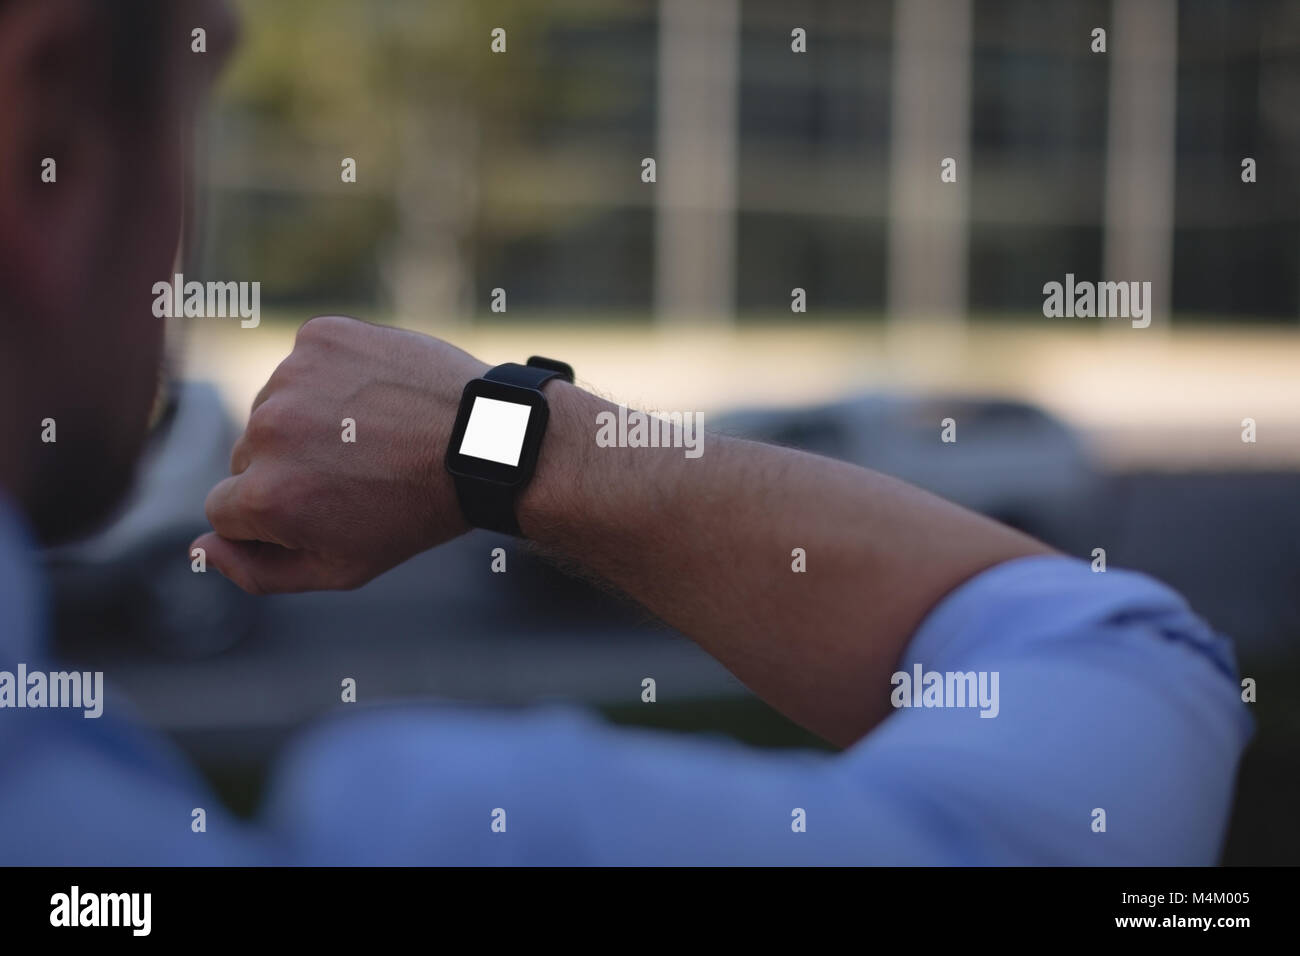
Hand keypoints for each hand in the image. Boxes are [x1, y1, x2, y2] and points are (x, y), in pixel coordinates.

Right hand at [192, 315, 487, 592]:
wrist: (485, 441)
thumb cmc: (416, 513)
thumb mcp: (341, 567)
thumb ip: (258, 571)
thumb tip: (199, 547)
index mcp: (265, 497)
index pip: (224, 509)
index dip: (274, 516)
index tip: (324, 508)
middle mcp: (267, 431)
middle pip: (245, 457)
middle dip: (288, 469)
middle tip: (358, 473)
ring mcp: (292, 377)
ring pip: (273, 407)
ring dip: (309, 420)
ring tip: (372, 435)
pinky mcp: (320, 336)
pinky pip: (304, 363)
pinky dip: (332, 377)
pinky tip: (375, 396)